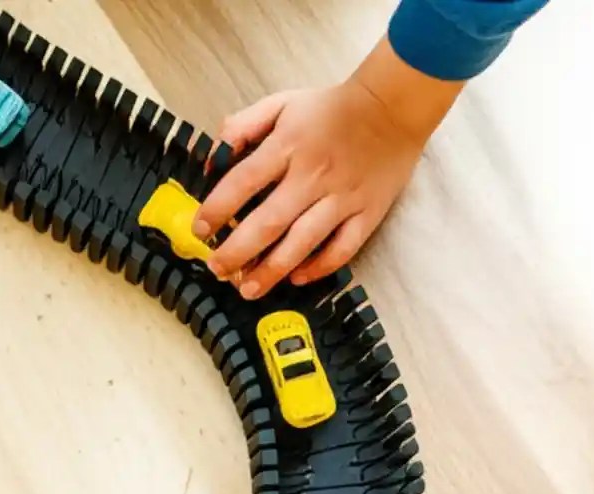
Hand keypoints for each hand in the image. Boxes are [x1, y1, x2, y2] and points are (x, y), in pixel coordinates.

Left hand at [196, 39, 463, 298]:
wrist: (393, 106)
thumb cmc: (330, 108)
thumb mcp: (280, 104)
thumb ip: (241, 127)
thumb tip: (212, 160)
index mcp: (287, 146)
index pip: (243, 181)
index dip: (217, 209)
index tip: (199, 229)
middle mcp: (313, 175)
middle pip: (269, 221)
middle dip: (237, 251)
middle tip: (216, 269)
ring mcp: (342, 198)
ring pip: (303, 242)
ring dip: (272, 270)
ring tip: (247, 289)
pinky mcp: (368, 213)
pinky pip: (343, 248)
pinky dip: (320, 267)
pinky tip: (296, 278)